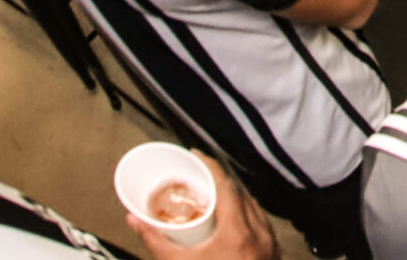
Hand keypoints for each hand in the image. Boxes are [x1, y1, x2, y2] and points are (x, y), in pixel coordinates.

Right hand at [126, 153, 277, 259]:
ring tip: (212, 197)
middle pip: (241, 194)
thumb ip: (155, 241)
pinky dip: (244, 216)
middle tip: (199, 177)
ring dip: (233, 198)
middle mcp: (260, 233)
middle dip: (220, 182)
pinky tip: (232, 221)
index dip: (211, 166)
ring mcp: (270, 244)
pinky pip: (260, 224)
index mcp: (238, 231)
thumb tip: (133, 218)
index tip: (196, 156)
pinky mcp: (272, 254)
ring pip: (253, 209)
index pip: (227, 185)